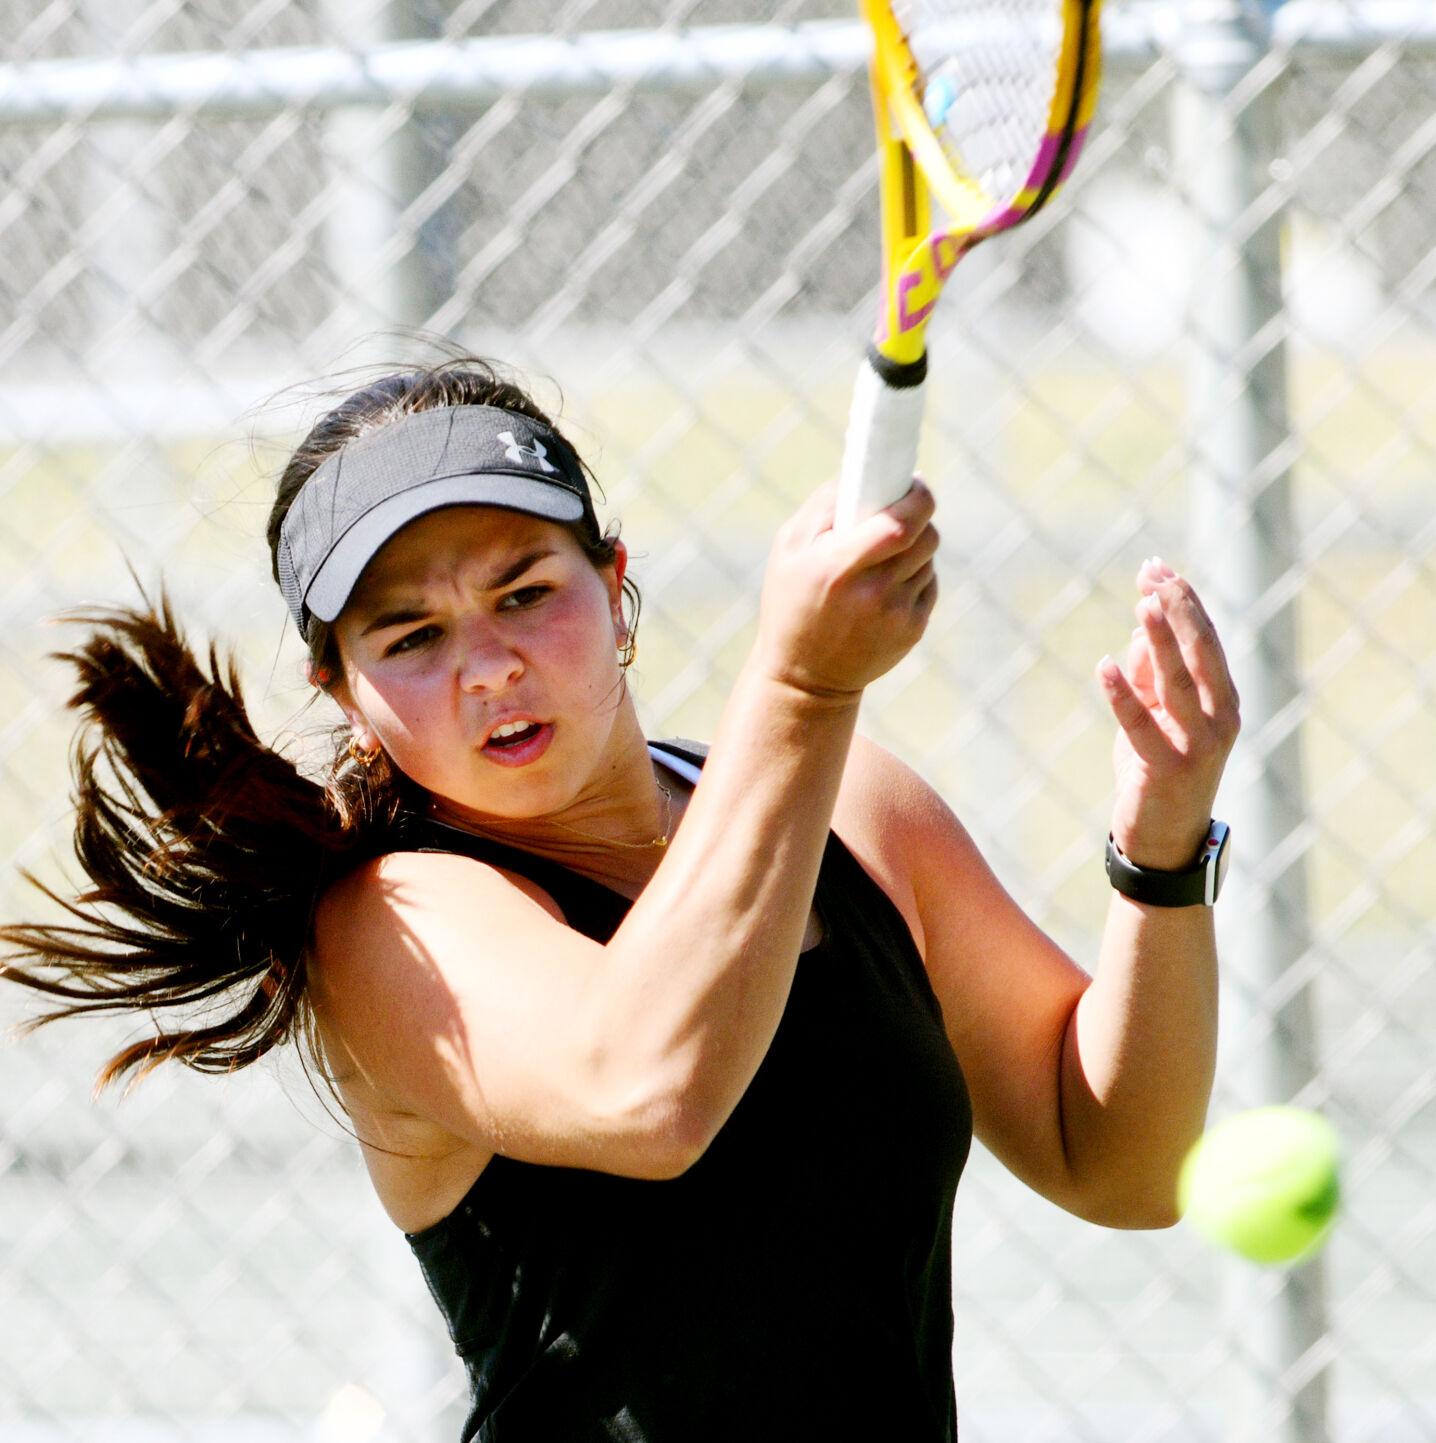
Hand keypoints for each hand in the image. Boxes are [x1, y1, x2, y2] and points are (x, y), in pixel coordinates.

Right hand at [753, 478, 938, 699]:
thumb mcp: (789, 549)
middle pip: (926, 536)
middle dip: (919, 517)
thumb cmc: (791, 603)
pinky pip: (928, 585)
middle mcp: (874, 593)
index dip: (918, 497)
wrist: (804, 678)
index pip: (901, 524)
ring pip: (929, 559)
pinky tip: (886, 586)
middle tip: (901, 512)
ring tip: (882, 557)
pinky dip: (913, 576)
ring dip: (914, 548)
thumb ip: (825, 505)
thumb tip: (868, 474)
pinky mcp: (913, 630)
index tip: (915, 483)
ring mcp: (898, 615)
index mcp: (839, 567)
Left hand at [1097, 558, 1239, 869]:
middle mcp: (1220, 718)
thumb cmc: (1160, 774)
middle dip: (1176, 608)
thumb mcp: (1156, 718)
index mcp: (1223, 700)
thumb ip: (1150, 679)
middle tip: (1153, 573)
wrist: (1165, 841)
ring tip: (1142, 603)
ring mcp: (1198, 744)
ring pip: (1178, 681)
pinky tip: (1105, 665)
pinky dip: (1122, 694)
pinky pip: (1142, 724)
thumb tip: (1137, 635)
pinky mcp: (1168, 768)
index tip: (1156, 567)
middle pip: (1200, 651)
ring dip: (1159, 639)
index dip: (1182, 600)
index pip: (1206, 639)